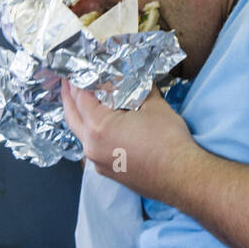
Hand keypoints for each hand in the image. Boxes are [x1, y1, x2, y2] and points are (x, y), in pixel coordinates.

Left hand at [61, 80, 197, 200]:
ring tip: (84, 102)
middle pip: (72, 118)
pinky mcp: (108, 172)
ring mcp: (98, 162)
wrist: (181, 176)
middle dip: (68, 98)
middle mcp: (92, 147)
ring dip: (80, 117)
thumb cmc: (168, 141)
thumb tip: (134, 78)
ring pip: (82, 135)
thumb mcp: (153, 105)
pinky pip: (94, 148)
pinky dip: (93, 133)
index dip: (79, 82)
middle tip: (67, 83)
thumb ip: (138, 88)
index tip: (77, 70)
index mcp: (98, 128)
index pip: (81, 98)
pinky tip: (103, 126)